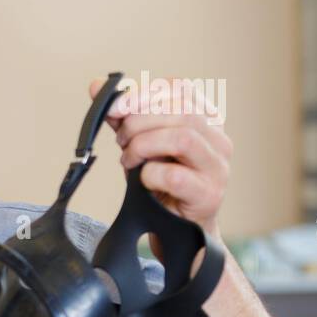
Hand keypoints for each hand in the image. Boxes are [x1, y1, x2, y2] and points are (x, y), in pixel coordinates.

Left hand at [89, 75, 232, 252]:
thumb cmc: (160, 184)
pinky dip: (150, 174)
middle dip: (139, 122)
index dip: (145, 93)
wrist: (173, 230)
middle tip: (121, 141)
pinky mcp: (209, 195)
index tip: (115, 108)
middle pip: (181, 111)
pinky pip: (175, 175)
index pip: (181, 89)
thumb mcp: (138, 144)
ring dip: (144, 145)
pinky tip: (143, 182)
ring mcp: (218, 168)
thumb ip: (123, 116)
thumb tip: (97, 86)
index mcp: (205, 120)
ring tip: (129, 160)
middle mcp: (219, 140)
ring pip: (182, 137)